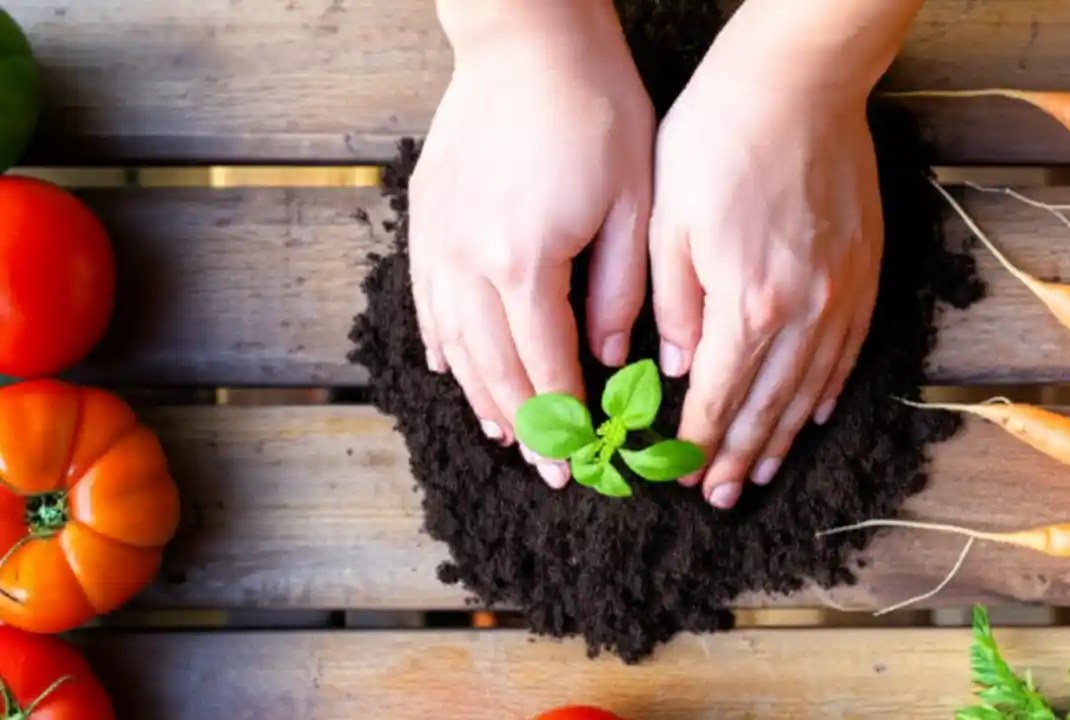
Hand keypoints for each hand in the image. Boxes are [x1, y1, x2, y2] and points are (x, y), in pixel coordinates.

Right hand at [409, 2, 652, 487]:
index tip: (585, 458)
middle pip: (494, 369)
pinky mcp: (425, 221)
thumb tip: (616, 360)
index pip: (546, 366)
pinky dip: (442, 346)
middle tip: (550, 467)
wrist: (527, 40)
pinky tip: (452, 370)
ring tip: (507, 435)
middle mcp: (469, 264)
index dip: (567, 421)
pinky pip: (427, 303)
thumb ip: (622, 292)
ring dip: (481, 397)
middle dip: (527, 427)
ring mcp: (438, 243)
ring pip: (454, 346)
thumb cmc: (593, 111)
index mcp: (525, 263)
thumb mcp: (634, 205)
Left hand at [649, 28, 885, 509]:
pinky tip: (813, 414)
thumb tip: (671, 367)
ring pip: (810, 386)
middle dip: (738, 455)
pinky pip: (847, 349)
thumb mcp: (669, 223)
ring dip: (782, 436)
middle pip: (766, 404)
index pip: (717, 395)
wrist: (797, 83)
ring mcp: (840, 292)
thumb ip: (670, 305)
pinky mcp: (862, 270)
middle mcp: (802, 311)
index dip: (697, 442)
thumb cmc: (718, 140)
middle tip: (720, 496)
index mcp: (747, 303)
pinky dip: (827, 390)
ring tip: (760, 472)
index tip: (683, 475)